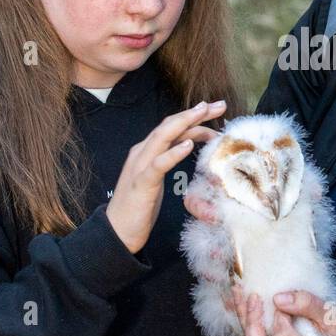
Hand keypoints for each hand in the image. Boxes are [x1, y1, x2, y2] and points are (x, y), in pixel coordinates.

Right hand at [106, 100, 223, 253]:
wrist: (117, 231)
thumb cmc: (139, 206)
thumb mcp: (156, 178)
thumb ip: (167, 161)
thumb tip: (186, 147)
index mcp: (146, 151)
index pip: (172, 127)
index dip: (193, 117)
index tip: (215, 111)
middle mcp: (142, 152)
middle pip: (170, 125)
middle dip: (194, 113)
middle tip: (219, 104)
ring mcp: (140, 166)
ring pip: (162, 137)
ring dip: (185, 123)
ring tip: (204, 113)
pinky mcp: (141, 183)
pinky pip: (158, 164)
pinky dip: (173, 152)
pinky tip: (188, 145)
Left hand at [232, 288, 335, 335]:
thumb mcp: (332, 316)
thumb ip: (308, 305)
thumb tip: (279, 298)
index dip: (281, 318)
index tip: (283, 299)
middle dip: (252, 322)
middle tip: (253, 296)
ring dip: (243, 319)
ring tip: (239, 291)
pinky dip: (244, 319)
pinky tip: (238, 298)